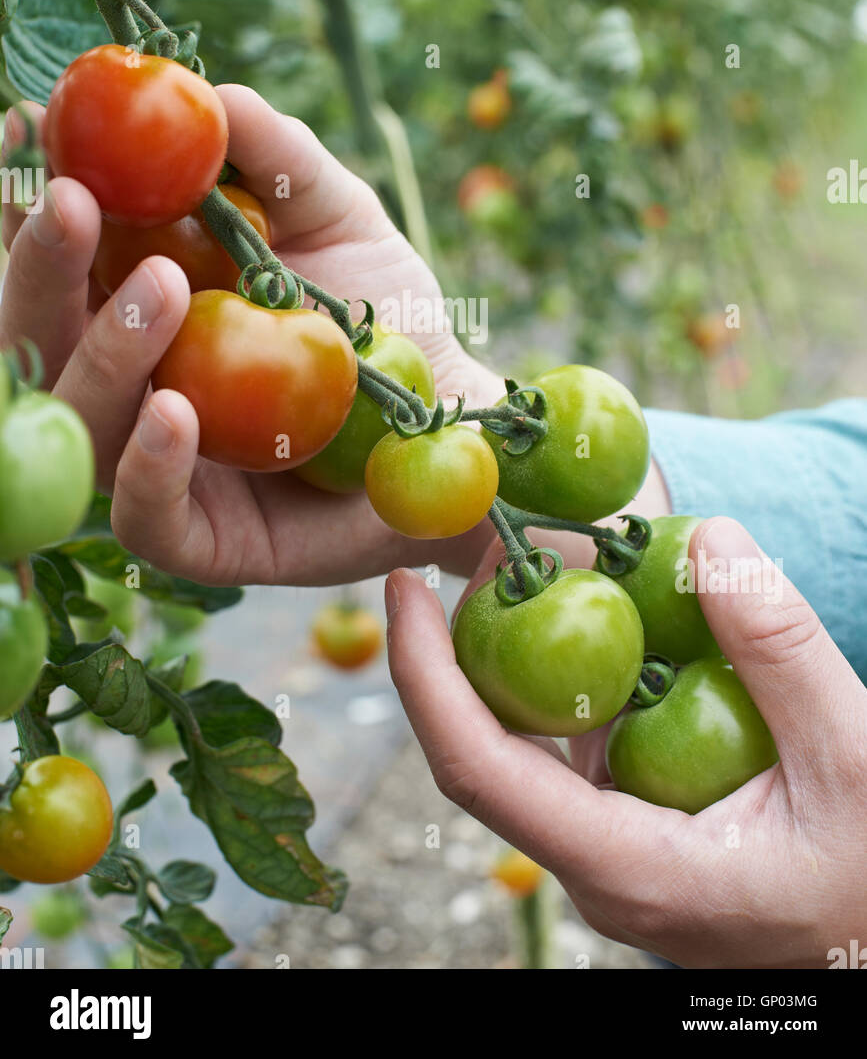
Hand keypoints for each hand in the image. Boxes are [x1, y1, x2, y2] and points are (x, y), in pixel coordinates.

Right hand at [1, 87, 500, 584]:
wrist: (454, 420)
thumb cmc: (386, 316)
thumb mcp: (337, 217)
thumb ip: (275, 161)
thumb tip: (209, 89)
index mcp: (139, 301)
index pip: (59, 252)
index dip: (26, 193)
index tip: (29, 123)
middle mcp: (129, 380)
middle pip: (40, 335)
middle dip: (42, 264)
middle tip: (73, 200)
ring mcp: (156, 463)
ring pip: (81, 420)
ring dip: (107, 348)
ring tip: (162, 286)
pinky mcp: (200, 538)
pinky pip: (141, 515)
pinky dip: (147, 465)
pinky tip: (175, 411)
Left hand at [386, 517, 866, 967]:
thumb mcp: (855, 757)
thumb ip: (781, 650)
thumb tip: (711, 538)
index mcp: (626, 868)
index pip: (477, 769)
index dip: (424, 675)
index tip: (400, 591)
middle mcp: (599, 867)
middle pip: (485, 750)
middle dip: (462, 646)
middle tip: (482, 545)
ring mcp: (615, 851)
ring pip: (531, 747)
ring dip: (521, 656)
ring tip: (534, 565)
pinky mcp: (639, 830)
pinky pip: (581, 749)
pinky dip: (576, 679)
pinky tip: (603, 621)